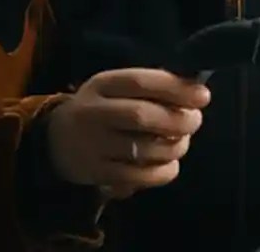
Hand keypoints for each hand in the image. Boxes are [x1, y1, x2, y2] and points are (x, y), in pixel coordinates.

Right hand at [46, 68, 210, 198]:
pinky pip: (137, 176)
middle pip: (142, 115)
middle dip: (178, 119)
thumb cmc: (102, 109)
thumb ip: (151, 88)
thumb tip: (196, 91)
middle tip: (194, 121)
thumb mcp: (116, 89)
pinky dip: (162, 172)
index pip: (141, 82)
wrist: (56, 141)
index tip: (203, 96)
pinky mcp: (96, 173)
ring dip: (173, 147)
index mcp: (102, 84)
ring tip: (182, 143)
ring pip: (142, 148)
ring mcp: (93, 145)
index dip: (176, 88)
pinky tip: (170, 165)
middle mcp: (93, 112)